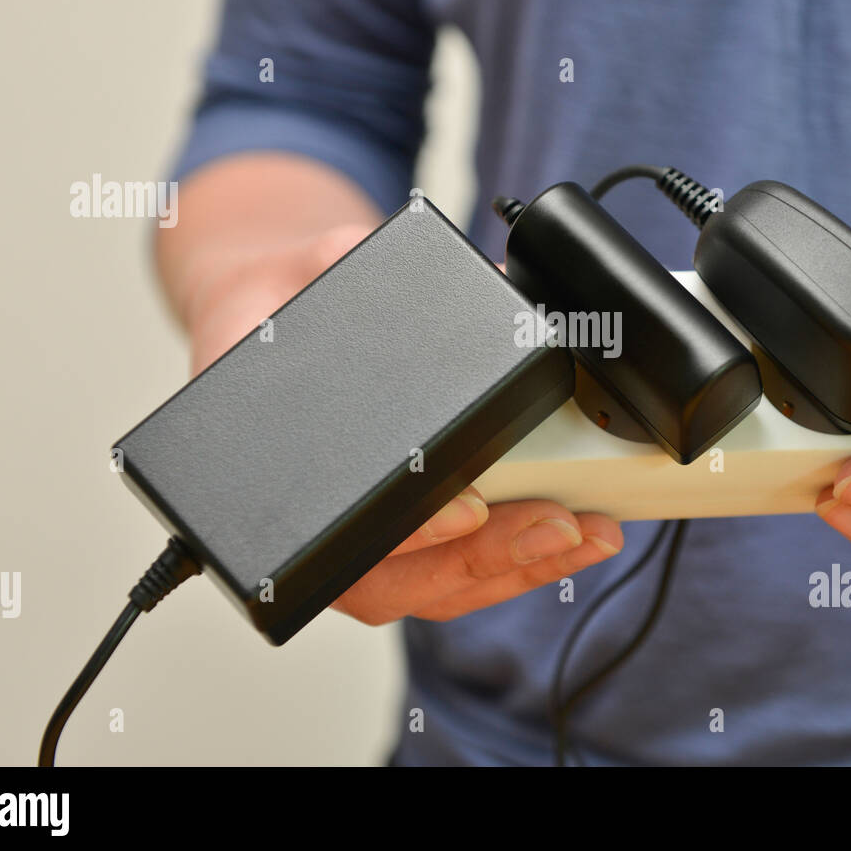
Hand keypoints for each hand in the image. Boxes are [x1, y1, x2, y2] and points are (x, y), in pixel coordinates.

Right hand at [186, 225, 623, 624]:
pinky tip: (572, 535)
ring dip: (521, 566)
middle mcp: (316, 531)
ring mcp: (366, 544)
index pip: (341, 534)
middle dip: (490, 557)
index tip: (465, 510)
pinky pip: (457, 568)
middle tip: (557, 524)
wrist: (263, 319)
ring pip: (440, 586)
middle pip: (406, 580)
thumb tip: (474, 271)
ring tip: (588, 534)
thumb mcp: (314, 274)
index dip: (411, 530)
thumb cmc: (275, 315)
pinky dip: (517, 557)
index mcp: (274, 483)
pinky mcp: (408, 536)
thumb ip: (358, 264)